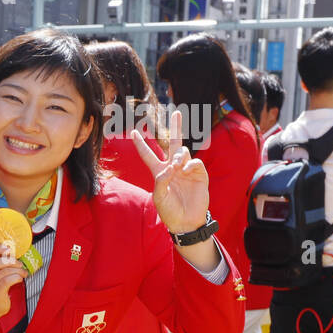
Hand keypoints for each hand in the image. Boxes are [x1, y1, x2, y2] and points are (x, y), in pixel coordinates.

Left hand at [131, 109, 209, 233]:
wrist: (186, 221)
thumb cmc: (169, 210)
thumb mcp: (159, 197)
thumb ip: (161, 181)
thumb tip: (171, 166)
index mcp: (159, 172)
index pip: (148, 155)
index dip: (141, 144)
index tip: (133, 133)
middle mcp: (173, 167)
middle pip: (172, 143)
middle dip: (175, 127)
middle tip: (177, 112)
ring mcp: (186, 170)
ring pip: (182, 151)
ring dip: (178, 155)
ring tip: (177, 166)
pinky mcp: (199, 174)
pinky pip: (195, 162)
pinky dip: (190, 164)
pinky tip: (186, 170)